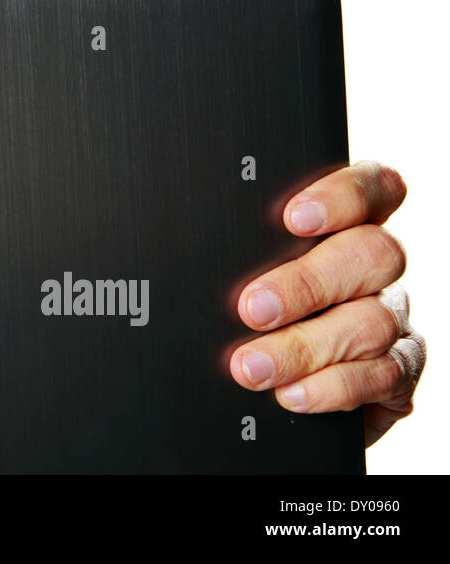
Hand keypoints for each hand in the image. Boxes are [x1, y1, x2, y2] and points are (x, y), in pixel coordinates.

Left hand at [229, 160, 425, 445]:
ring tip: (250, 367)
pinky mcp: (395, 372)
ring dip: (305, 346)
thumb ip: (236, 253)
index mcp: (345, 225)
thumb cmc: (241, 312)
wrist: (263, 394)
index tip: (293, 217)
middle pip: (373, 253)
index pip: (371, 188)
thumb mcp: (237, 270)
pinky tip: (291, 393)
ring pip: (372, 319)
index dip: (342, 196)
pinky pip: (382, 375)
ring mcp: (391, 316)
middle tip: (251, 309)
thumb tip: (185, 243)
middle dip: (307, 282)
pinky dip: (332, 386)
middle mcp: (373, 266)